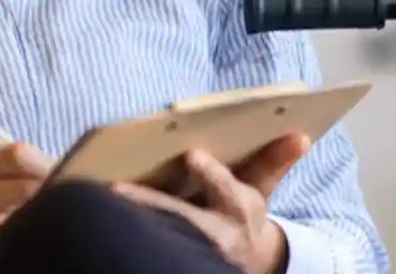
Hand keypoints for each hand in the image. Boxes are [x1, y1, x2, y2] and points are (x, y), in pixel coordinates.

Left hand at [113, 133, 310, 273]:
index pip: (225, 188)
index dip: (210, 174)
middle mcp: (217, 235)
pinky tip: (95, 225)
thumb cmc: (244, 214)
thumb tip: (300, 135)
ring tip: (98, 203)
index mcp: (241, 207)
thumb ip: (276, 160)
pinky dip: (123, 237)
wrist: (244, 262)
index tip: (192, 154)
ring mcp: (192, 253)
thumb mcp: (263, 187)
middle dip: (148, 202)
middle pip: (179, 218)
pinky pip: (144, 250)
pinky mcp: (172, 263)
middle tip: (115, 187)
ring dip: (128, 222)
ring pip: (157, 238)